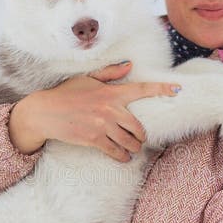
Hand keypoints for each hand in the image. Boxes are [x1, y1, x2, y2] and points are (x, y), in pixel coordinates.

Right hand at [8, 61, 180, 161]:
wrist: (45, 112)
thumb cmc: (66, 94)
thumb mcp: (88, 79)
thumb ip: (111, 73)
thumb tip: (130, 65)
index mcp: (111, 92)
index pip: (142, 89)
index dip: (162, 89)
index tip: (177, 89)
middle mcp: (110, 109)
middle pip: (138, 127)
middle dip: (141, 135)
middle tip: (139, 139)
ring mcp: (102, 125)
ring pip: (130, 142)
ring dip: (134, 148)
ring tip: (133, 149)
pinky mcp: (94, 140)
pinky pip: (116, 152)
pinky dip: (122, 157)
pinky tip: (124, 158)